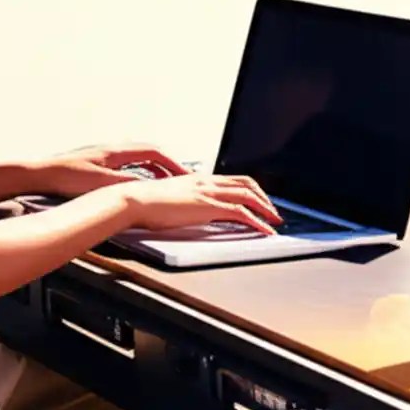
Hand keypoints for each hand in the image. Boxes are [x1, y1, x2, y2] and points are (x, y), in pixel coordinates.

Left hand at [40, 143, 192, 198]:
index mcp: (116, 151)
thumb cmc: (65, 176)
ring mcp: (103, 156)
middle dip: (167, 165)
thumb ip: (128, 184)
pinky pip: (125, 165)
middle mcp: (111, 149)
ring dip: (153, 169)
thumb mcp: (102, 183)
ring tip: (163, 183)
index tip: (185, 175)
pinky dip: (138, 173)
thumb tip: (152, 186)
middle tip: (180, 178)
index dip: (173, 163)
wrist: (39, 174)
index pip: (154, 151)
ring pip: (136, 159)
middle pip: (148, 152)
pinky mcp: (94, 164)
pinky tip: (135, 186)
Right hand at [112, 174, 282, 234]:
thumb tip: (187, 210)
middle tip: (272, 212)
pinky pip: (242, 213)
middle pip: (246, 184)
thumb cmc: (144, 203)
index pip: (232, 179)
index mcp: (197, 178)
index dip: (249, 189)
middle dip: (263, 198)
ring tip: (275, 222)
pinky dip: (258, 222)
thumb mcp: (169, 198)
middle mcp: (206, 181)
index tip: (258, 200)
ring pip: (249, 196)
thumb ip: (183, 202)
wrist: (134, 200)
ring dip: (266, 209)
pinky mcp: (208, 206)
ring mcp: (208, 192)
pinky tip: (265, 231)